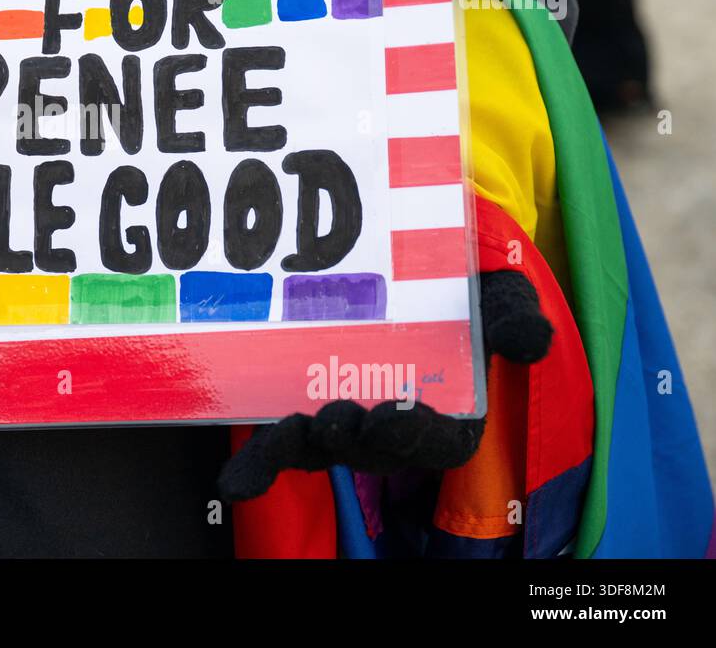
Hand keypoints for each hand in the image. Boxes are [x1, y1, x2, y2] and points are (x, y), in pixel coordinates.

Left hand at [217, 270, 552, 501]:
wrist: (420, 280)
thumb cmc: (468, 296)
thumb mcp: (500, 300)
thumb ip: (515, 318)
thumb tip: (532, 340)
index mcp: (449, 418)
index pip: (437, 440)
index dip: (415, 432)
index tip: (395, 414)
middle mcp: (393, 432)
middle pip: (372, 448)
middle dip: (354, 437)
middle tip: (338, 417)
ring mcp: (345, 426)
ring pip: (321, 449)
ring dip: (299, 449)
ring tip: (284, 437)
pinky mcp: (303, 413)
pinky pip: (281, 447)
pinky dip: (259, 468)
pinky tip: (234, 485)